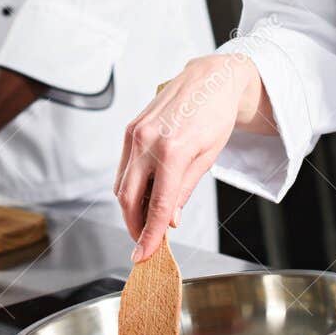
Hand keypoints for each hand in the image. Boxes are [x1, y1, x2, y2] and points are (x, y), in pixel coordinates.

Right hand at [116, 54, 264, 261]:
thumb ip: (183, 191)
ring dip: (130, 207)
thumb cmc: (215, 116)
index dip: (149, 236)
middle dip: (134, 225)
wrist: (210, 79)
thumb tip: (168, 220)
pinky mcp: (129, 128)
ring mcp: (134, 133)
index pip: (156, 206)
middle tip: (144, 241)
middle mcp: (147, 142)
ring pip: (120, 184)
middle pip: (128, 199)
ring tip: (148, 218)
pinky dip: (129, 185)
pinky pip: (123, 166)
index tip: (144, 255)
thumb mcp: (207, 158)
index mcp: (171, 151)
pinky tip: (144, 193)